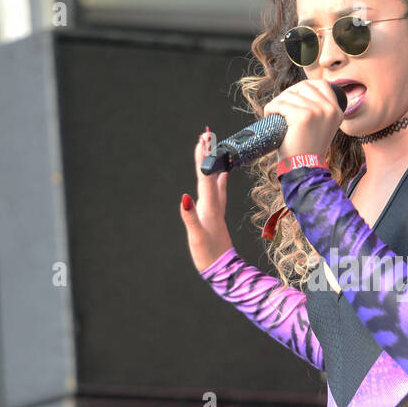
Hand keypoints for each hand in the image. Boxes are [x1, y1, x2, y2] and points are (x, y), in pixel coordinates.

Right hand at [179, 128, 233, 271]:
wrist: (223, 271)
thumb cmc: (208, 255)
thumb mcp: (196, 236)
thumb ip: (190, 217)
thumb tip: (184, 197)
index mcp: (209, 207)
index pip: (206, 177)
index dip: (204, 158)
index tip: (204, 139)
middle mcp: (214, 205)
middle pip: (212, 174)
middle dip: (209, 154)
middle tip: (207, 135)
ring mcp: (216, 210)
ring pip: (216, 181)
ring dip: (214, 164)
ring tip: (216, 149)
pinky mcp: (216, 217)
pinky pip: (218, 193)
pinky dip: (219, 181)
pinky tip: (222, 177)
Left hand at [262, 78, 345, 159]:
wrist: (305, 168)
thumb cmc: (307, 149)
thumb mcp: (321, 126)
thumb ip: (318, 109)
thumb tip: (299, 90)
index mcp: (336, 111)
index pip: (322, 84)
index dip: (304, 87)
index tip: (293, 96)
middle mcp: (330, 109)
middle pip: (303, 87)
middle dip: (288, 94)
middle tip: (281, 108)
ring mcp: (317, 111)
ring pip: (289, 95)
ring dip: (277, 103)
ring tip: (274, 115)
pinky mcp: (303, 116)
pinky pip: (280, 104)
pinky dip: (270, 109)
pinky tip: (269, 116)